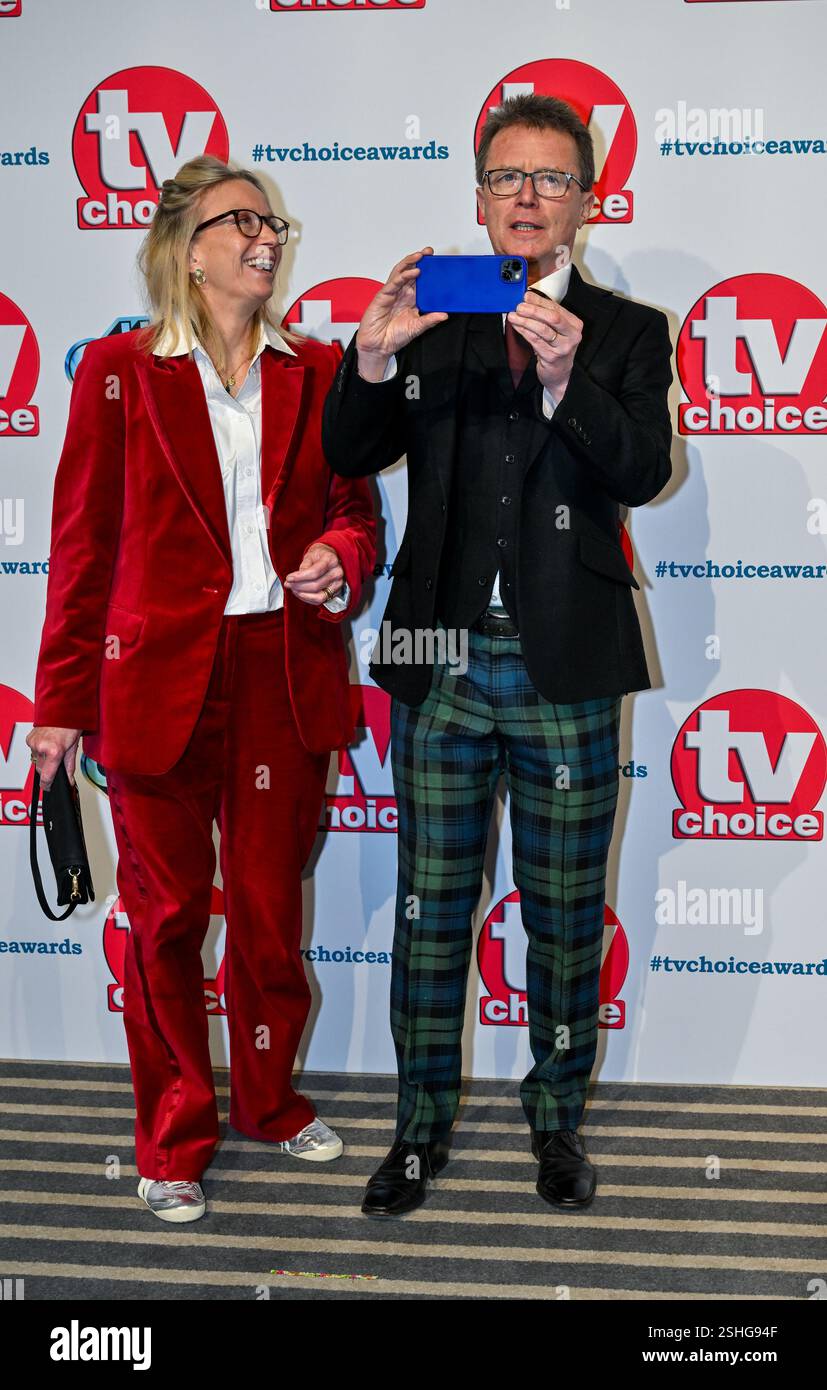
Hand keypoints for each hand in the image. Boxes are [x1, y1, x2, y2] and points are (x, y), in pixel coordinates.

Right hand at [26, 726, 81, 791]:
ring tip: (53, 748)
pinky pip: (33, 751)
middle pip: (41, 769)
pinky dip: (39, 750)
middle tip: (56, 762)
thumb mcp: (73, 748)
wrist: (62, 709)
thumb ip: (69, 767)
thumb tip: (69, 780)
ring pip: (37, 760)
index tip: (48, 788)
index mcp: (54, 751)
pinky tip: (47, 743)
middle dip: (48, 770)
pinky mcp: (29, 739)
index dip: (47, 785)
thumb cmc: (69, 725)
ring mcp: (34, 743)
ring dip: (44, 759)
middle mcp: (42, 748)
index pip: (47, 776)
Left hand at [284, 543, 344, 606]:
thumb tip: (292, 580)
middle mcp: (337, 573)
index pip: (315, 572)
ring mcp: (338, 584)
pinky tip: (300, 593)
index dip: (300, 577)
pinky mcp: (335, 592)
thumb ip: (304, 566)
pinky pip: (320, 600)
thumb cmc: (319, 555)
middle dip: (298, 586)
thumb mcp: (311, 555)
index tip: (288, 578)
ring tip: (293, 589)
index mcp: (331, 560)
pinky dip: (308, 599)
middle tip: (288, 584)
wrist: (330, 558)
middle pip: (316, 585)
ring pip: (318, 596)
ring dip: (302, 594)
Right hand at [355, 248, 447, 380]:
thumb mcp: (417, 328)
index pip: (420, 281)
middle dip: (419, 260)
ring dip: (410, 263)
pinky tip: (413, 272)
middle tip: (429, 252)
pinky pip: (393, 283)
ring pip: (401, 272)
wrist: (378, 347)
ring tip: (420, 256)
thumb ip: (430, 320)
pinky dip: (403, 276)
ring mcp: (392, 293)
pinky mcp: (383, 296)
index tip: (437, 263)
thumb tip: (444, 315)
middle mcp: (401, 294)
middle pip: (410, 272)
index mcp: (410, 299)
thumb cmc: (393, 337)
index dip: (427, 271)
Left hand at [507, 288, 583, 399]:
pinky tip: (517, 327)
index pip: (556, 308)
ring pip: (542, 329)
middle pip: (552, 318)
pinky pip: (535, 341)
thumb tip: (528, 299)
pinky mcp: (552, 357)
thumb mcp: (556, 330)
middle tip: (520, 307)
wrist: (560, 374)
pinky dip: (524, 332)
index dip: (540, 301)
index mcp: (574, 324)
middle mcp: (572, 335)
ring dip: (526, 321)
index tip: (526, 296)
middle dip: (534, 310)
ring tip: (514, 316)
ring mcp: (563, 347)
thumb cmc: (556, 349)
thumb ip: (546, 315)